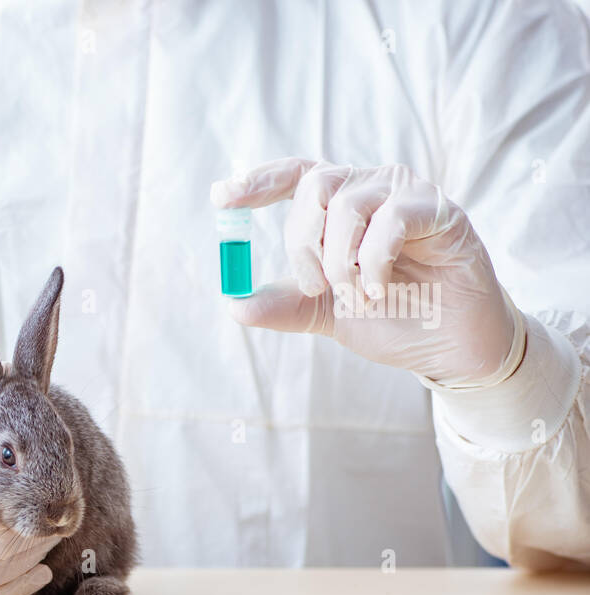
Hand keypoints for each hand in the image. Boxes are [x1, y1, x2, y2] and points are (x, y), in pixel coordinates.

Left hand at [210, 158, 525, 387]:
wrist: (446, 346)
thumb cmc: (390, 318)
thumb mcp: (323, 314)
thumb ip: (283, 305)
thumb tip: (235, 304)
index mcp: (340, 204)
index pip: (294, 175)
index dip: (257, 181)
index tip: (220, 197)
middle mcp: (371, 187)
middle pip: (315, 185)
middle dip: (302, 242)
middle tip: (315, 286)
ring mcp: (406, 193)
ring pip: (348, 203)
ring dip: (339, 260)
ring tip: (355, 295)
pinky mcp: (440, 210)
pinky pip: (391, 219)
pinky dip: (371, 261)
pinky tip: (377, 290)